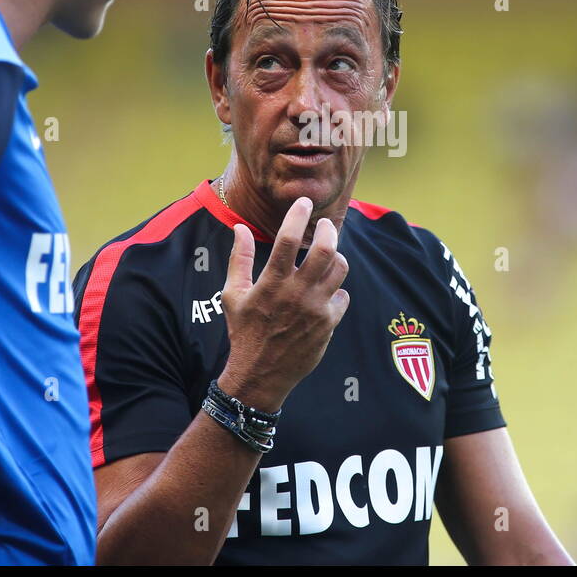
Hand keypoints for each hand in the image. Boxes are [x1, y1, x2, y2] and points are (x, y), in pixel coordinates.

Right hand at [217, 197, 349, 410]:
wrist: (260, 374)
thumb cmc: (244, 332)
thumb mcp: (233, 295)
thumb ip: (239, 259)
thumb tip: (240, 228)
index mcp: (272, 284)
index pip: (287, 240)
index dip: (298, 215)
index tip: (303, 202)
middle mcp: (297, 294)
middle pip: (326, 250)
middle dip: (329, 230)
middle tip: (325, 224)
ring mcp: (316, 309)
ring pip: (340, 270)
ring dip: (336, 257)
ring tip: (327, 255)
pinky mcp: (328, 324)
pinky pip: (342, 296)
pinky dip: (336, 289)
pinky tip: (326, 291)